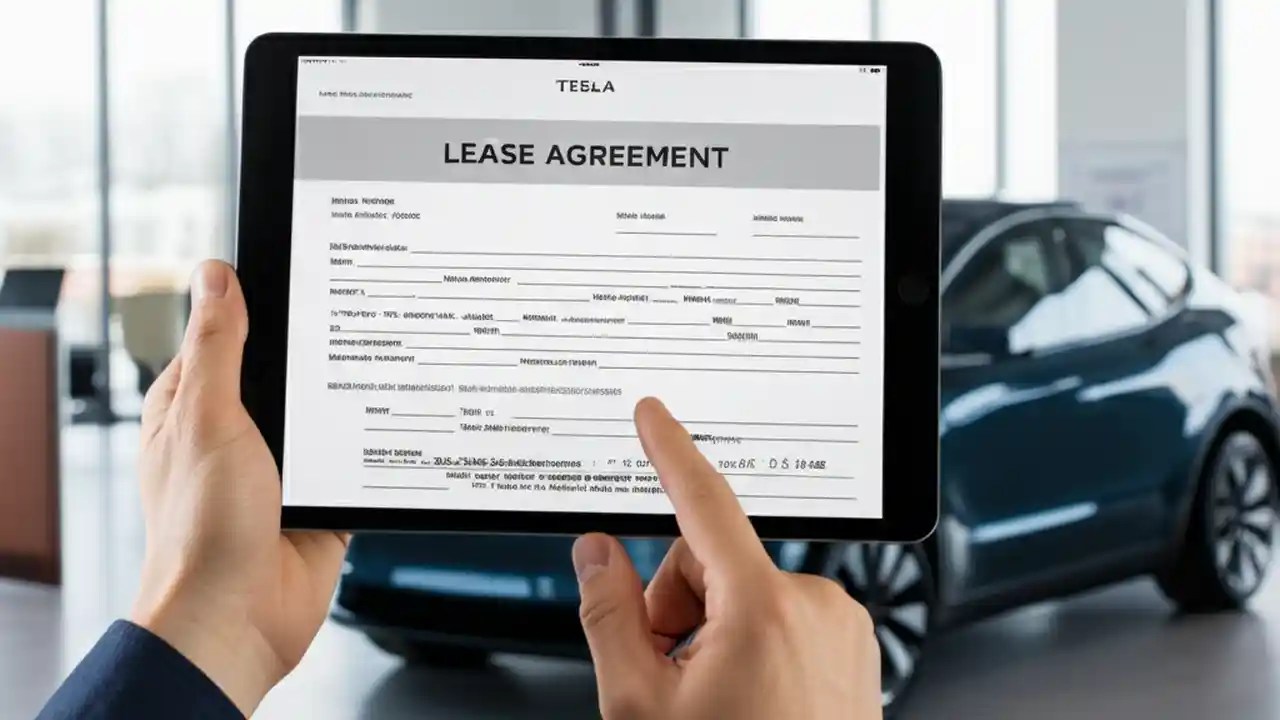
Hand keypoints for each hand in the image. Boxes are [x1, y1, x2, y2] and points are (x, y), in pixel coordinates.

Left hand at [131, 260, 348, 715]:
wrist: (239, 617)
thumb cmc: (202, 529)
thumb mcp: (206, 418)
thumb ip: (217, 347)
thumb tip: (216, 276)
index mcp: (196, 405)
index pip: (228, 333)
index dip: (262, 301)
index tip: (306, 269)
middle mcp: (240, 432)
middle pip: (288, 370)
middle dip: (321, 351)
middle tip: (366, 310)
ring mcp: (284, 466)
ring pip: (329, 412)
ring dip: (352, 399)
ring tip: (391, 361)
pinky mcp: (323, 497)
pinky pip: (359, 459)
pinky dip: (378, 447)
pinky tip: (402, 423)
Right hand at [572, 398, 880, 719]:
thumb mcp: (639, 705)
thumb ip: (608, 615)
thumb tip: (596, 553)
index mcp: (763, 609)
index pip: (704, 503)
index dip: (670, 451)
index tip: (654, 414)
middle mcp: (816, 605)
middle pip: (713, 562)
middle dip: (678, 607)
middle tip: (668, 673)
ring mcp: (842, 627)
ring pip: (747, 591)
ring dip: (714, 630)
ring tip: (710, 698)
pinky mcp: (854, 647)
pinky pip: (785, 615)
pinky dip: (754, 643)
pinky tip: (747, 697)